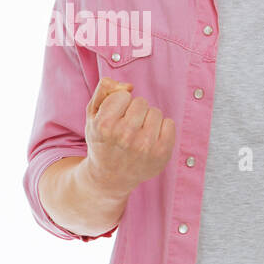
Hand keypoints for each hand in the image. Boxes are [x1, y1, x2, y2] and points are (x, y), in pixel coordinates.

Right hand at [83, 77, 175, 196]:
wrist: (110, 177)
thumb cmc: (102, 142)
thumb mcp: (93, 115)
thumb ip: (104, 91)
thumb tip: (128, 86)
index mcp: (105, 125)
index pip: (123, 95)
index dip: (118, 104)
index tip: (114, 118)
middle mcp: (125, 136)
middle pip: (141, 102)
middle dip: (134, 111)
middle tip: (126, 128)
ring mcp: (145, 146)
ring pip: (156, 112)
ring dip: (148, 120)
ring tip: (137, 135)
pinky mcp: (162, 153)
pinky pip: (170, 123)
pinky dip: (162, 129)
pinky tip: (150, 140)